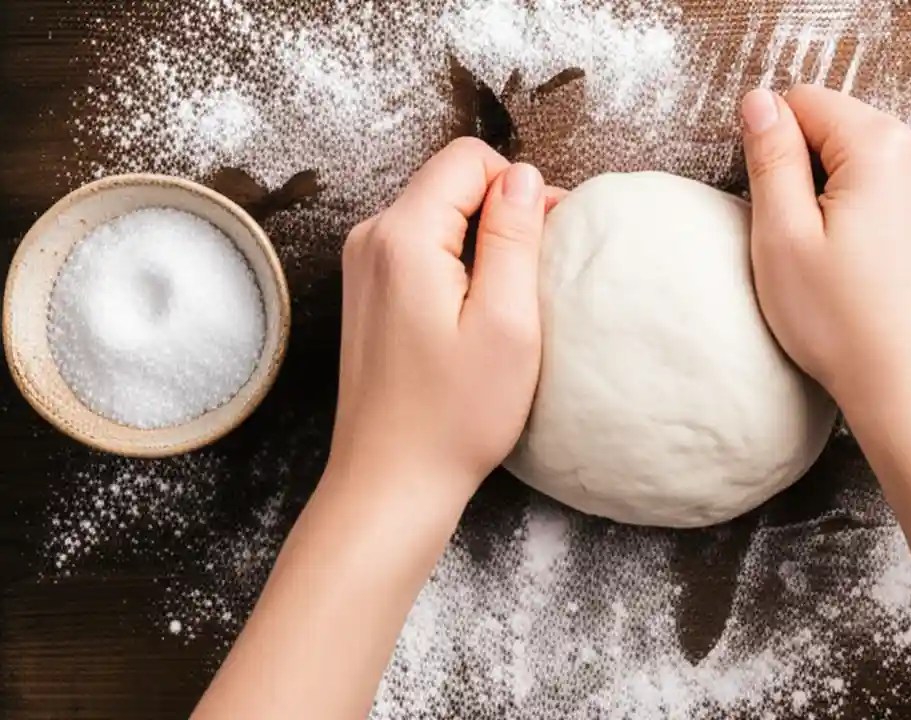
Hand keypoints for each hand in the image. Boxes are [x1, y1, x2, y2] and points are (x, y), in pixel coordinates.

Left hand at [329, 137, 548, 499]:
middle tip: (534, 279)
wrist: (391, 481)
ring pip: (438, 214)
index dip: (520, 188)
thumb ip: (515, 237)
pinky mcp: (367, 292)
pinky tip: (473, 318)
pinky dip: (457, 266)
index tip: (545, 242)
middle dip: (501, 214)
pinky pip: (421, 248)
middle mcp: (371, 238)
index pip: (469, 158)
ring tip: (505, 305)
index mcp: (404, 236)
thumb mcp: (507, 322)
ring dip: (481, 243)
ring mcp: (363, 265)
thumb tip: (526, 176)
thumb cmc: (455, 416)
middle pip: (451, 182)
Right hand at [739, 85, 910, 434]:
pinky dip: (881, 220)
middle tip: (811, 247)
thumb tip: (760, 102)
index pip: (806, 102)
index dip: (776, 150)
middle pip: (845, 130)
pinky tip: (873, 273)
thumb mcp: (783, 238)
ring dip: (848, 199)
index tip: (780, 210)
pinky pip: (905, 195)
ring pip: (874, 163)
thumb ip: (770, 156)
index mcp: (885, 146)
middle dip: (816, 176)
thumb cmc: (846, 328)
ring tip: (845, 266)